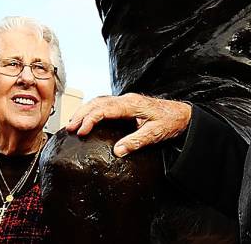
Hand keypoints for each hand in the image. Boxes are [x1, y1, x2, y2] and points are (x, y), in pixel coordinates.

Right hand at [66, 93, 191, 157]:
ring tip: (73, 123)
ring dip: (85, 111)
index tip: (81, 132)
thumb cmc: (170, 122)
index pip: (104, 109)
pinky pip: (105, 103)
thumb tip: (117, 151)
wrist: (182, 114)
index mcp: (131, 104)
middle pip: (97, 102)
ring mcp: (126, 100)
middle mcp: (126, 99)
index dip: (90, 119)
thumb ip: (136, 142)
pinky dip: (92, 110)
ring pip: (99, 101)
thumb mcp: (155, 134)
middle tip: (69, 128)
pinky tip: (87, 119)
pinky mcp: (126, 104)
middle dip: (81, 114)